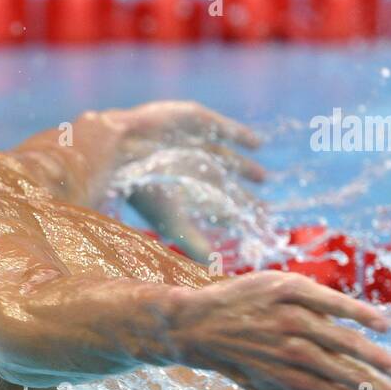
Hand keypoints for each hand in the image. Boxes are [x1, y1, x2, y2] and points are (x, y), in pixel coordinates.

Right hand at [81, 101, 264, 261]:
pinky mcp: (196, 121)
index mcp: (190, 194)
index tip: (263, 227)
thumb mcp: (174, 221)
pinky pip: (222, 129)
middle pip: (226, 188)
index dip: (242, 218)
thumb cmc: (146, 188)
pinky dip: (239, 134)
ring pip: (225, 159)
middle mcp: (193, 170)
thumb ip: (195, 243)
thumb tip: (214, 269)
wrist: (124, 147)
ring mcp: (195, 145)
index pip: (222, 209)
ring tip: (263, 177)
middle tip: (266, 211)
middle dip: (245, 199)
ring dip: (244, 168)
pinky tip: (256, 143)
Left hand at [159, 271, 390, 389]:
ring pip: (347, 343)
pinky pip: (333, 301)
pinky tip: (385, 327)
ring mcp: (292, 319)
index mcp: (293, 381)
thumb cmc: (243, 365)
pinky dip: (361, 313)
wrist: (199, 325)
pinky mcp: (289, 289)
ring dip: (381, 363)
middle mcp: (294, 352)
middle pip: (353, 380)